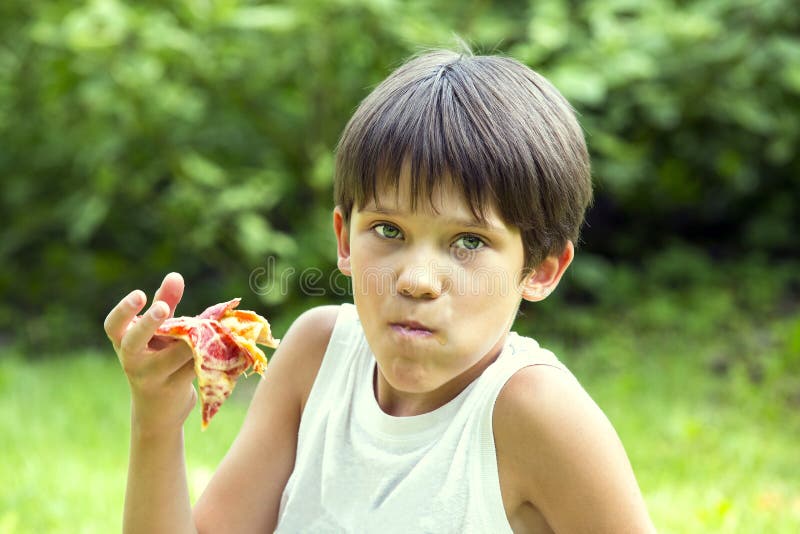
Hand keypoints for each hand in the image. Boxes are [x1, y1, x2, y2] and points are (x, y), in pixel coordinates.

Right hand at [104, 272, 196, 436]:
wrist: (158, 411)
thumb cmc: (156, 360)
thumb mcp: (156, 334)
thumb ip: (164, 304)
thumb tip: (174, 275)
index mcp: (123, 343)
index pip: (113, 326)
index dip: (124, 311)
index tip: (140, 294)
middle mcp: (132, 361)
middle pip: (134, 342)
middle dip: (149, 324)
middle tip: (163, 309)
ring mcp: (151, 378)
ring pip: (174, 354)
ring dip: (193, 338)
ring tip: (212, 322)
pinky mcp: (173, 389)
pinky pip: (194, 366)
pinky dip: (209, 352)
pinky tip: (224, 341)